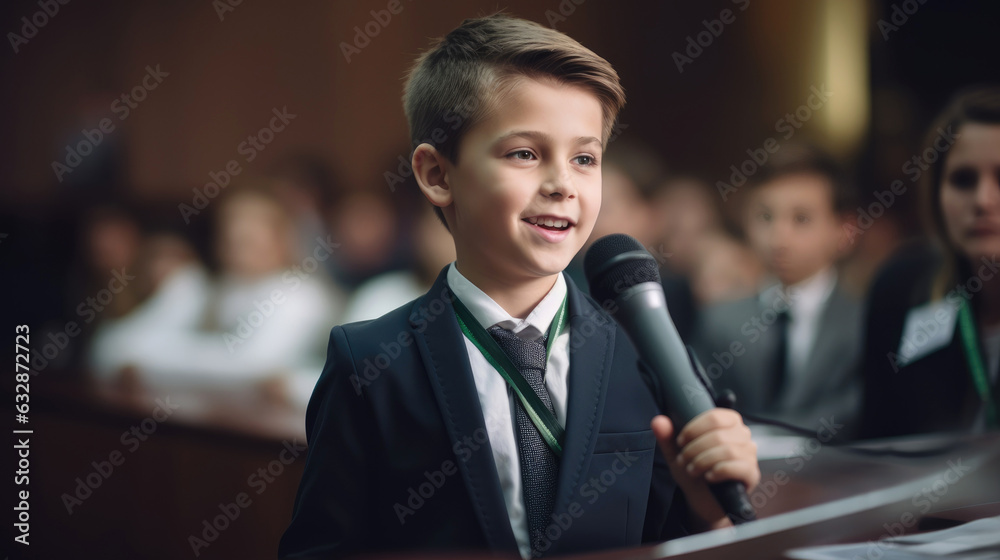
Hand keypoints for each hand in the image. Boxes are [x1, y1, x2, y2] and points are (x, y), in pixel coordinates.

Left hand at [651, 409, 758, 529]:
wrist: (703, 499)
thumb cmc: (694, 470)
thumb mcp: (677, 452)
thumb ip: (667, 436)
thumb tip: (658, 421)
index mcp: (727, 422)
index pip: (714, 416)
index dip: (693, 429)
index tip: (680, 442)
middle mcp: (743, 435)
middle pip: (719, 435)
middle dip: (695, 449)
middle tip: (683, 461)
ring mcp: (750, 454)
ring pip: (728, 451)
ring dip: (703, 461)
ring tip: (692, 470)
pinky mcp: (752, 474)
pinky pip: (738, 467)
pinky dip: (718, 471)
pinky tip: (708, 477)